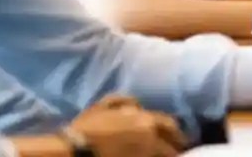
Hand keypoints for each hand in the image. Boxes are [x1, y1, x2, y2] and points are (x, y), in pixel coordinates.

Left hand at [65, 95, 185, 156]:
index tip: (183, 156)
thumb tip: (162, 154)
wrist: (68, 153)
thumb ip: (151, 154)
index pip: (171, 148)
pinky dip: (130, 106)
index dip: (178, 154)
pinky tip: (132, 109)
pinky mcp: (103, 106)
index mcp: (151, 135)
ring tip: (157, 130)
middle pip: (168, 124)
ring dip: (155, 121)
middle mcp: (143, 117)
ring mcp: (123, 109)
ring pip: (147, 110)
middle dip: (176, 135)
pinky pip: (123, 101)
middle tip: (181, 144)